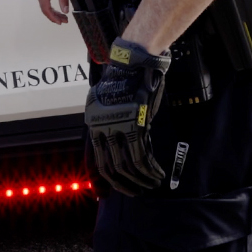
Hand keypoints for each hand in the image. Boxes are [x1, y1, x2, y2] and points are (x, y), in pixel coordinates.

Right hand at [35, 0, 69, 24]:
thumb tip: (65, 11)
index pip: (46, 9)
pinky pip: (47, 3)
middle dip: (55, 16)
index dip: (53, 17)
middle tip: (64, 21)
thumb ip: (63, 0)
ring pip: (46, 7)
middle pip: (46, 10)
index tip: (60, 22)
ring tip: (63, 18)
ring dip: (54, 13)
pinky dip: (53, 8)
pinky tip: (59, 12)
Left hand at [84, 39, 170, 194]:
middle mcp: (103, 127)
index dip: (110, 177)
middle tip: (136, 192)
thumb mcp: (112, 101)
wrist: (135, 60)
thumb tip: (123, 143)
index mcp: (94, 123)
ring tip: (151, 184)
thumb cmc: (126, 78)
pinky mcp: (137, 125)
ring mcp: (119, 127)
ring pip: (128, 166)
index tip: (120, 186)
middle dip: (125, 185)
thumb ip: (114, 122)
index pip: (98, 159)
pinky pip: (142, 156)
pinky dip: (150, 169)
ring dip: (141, 180)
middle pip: (111, 167)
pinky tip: (157, 174)